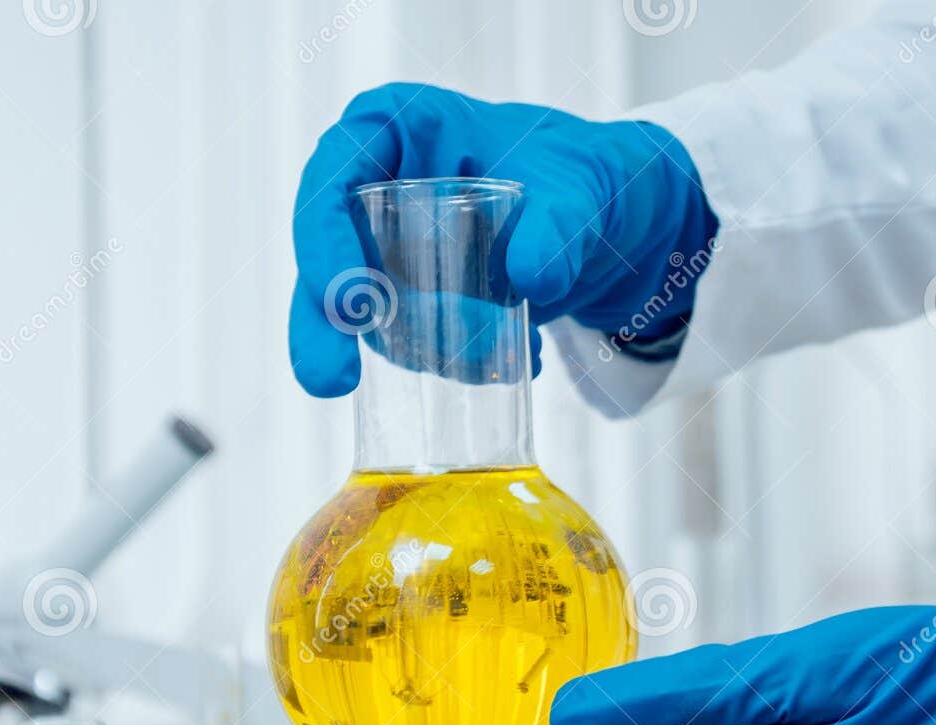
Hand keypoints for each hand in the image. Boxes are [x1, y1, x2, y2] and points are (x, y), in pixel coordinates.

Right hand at [291, 84, 716, 396]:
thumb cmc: (586, 178)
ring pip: (370, 319)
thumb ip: (560, 224)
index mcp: (399, 131)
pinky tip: (518, 358)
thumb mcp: (582, 188)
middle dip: (326, 328)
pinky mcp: (417, 307)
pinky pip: (415, 347)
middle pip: (326, 260)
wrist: (614, 230)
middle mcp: (379, 194)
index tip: (347, 301)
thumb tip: (530, 276)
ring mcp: (392, 256)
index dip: (321, 240)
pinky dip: (459, 364)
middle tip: (333, 382)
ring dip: (427, 351)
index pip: (333, 176)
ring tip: (509, 353)